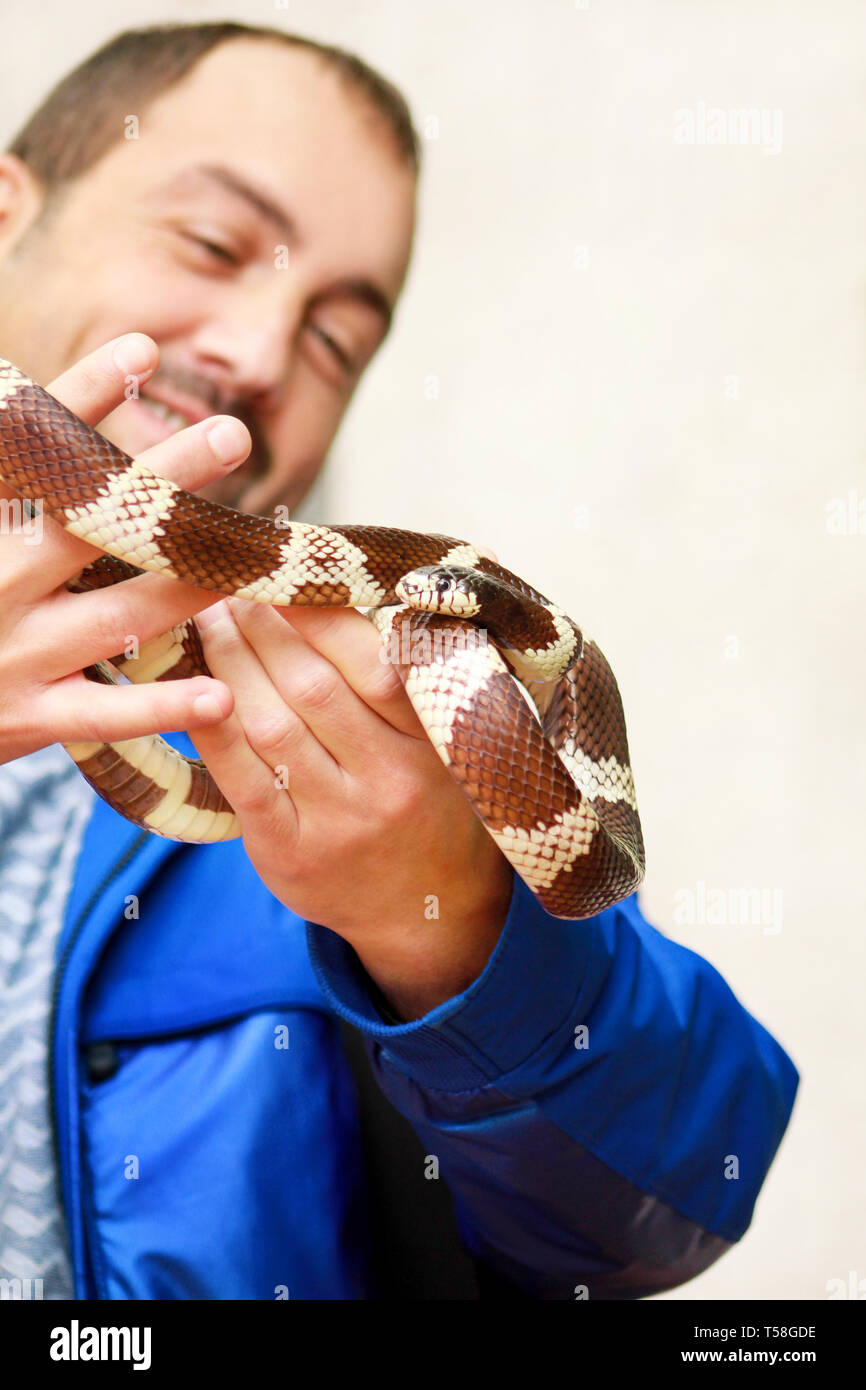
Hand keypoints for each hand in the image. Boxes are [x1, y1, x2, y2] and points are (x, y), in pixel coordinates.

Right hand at [0, 333, 248, 763]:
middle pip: (88, 524)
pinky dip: (163, 709)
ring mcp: (15, 653)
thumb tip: (53, 433)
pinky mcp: (32, 717)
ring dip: (188, 584)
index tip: (142, 348)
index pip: (29, 455)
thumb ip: (11, 486)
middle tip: (232, 435)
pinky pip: (108, 713)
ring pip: (118, 615)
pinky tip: (221, 695)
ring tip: (253, 557)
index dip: (82, 395)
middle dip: (162, 482)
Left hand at [192, 595, 514, 1020]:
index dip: (321, 611)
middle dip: (264, 626)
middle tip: (231, 585)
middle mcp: (391, 780)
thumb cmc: (432, 805)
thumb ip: (410, 680)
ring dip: (231, 664)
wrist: (430, 913)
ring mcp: (339, 820)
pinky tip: (191, 691)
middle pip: (313, 685)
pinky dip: (211, 728)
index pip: (373, 658)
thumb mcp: (447, 744)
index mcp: (434, 743)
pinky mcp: (290, 852)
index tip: (288, 573)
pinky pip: (241, 780)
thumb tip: (342, 594)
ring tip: (207, 621)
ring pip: (272, 725)